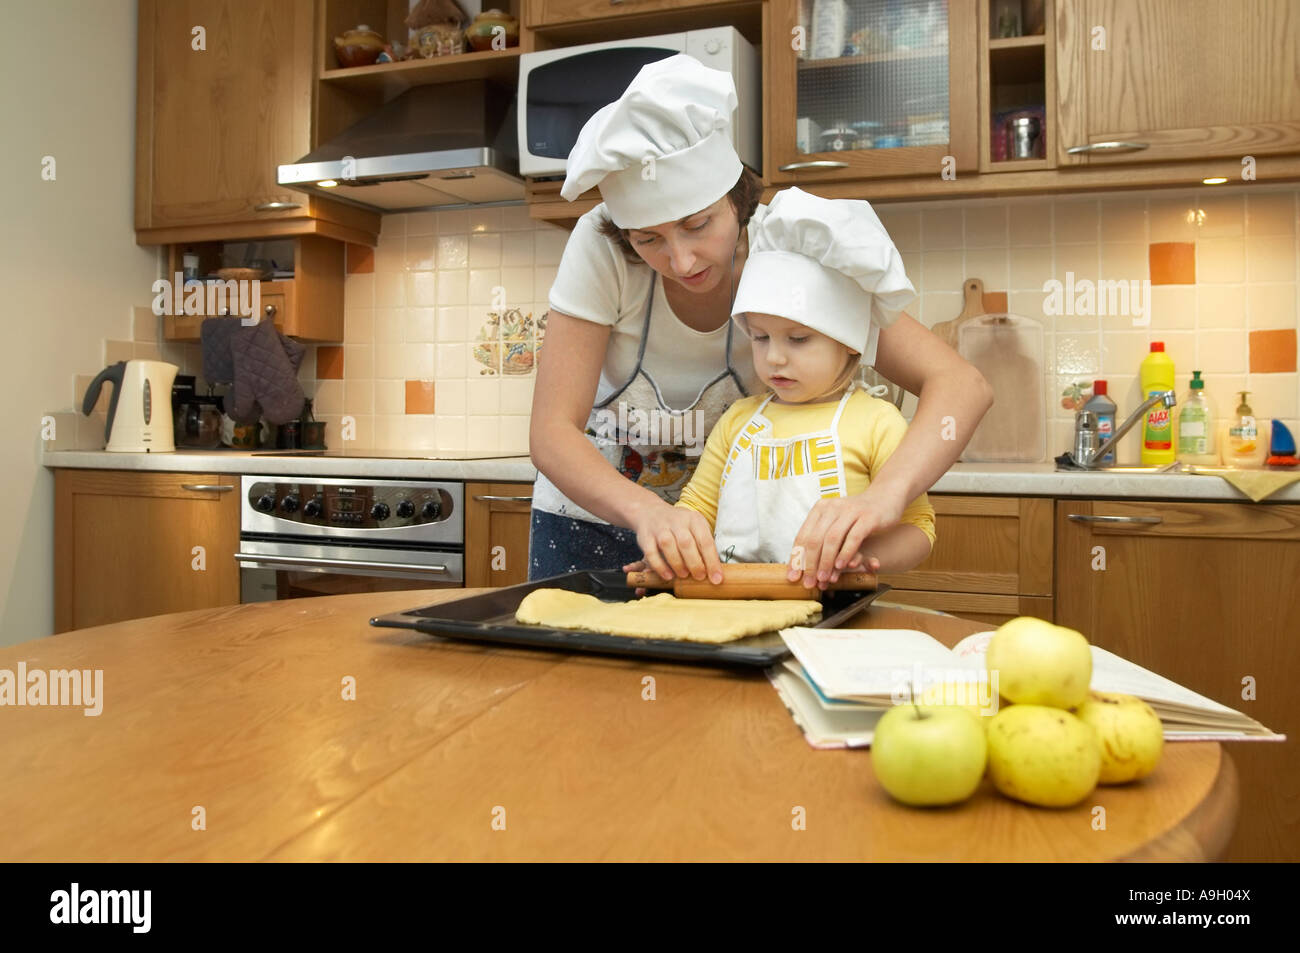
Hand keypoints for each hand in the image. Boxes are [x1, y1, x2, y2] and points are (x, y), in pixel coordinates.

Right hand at [630, 503, 724, 584]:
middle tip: (700, 577)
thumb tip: (716, 571)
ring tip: (684, 575)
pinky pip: (651, 552)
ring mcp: (660, 528)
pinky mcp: (646, 536)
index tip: (716, 578)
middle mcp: (677, 521)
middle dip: (695, 563)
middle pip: (686, 543)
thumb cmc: (679, 526)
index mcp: (694, 519)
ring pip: (668, 545)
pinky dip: (659, 566)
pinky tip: (668, 575)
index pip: (705, 541)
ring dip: (677, 564)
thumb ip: (703, 545)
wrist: (651, 512)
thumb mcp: (695, 528)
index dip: (712, 561)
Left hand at [787, 491, 902, 589]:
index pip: (803, 536)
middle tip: (809, 583)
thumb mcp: (836, 521)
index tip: (793, 577)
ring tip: (823, 579)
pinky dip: (845, 553)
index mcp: (820, 508)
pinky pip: (853, 537)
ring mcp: (850, 511)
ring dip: (826, 562)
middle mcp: (833, 507)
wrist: (885, 498)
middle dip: (810, 564)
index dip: (796, 558)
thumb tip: (804, 565)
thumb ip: (822, 538)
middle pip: (815, 539)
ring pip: (832, 539)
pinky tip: (842, 566)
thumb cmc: (857, 515)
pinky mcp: (868, 517)